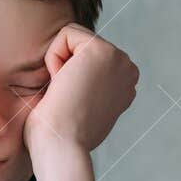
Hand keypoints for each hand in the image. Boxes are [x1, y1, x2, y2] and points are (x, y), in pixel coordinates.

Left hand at [22, 24, 138, 160]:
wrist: (61, 147)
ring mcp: (119, 59)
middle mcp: (127, 70)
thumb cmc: (58, 136)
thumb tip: (71, 79)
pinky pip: (65, 34)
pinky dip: (54, 58)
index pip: (85, 58)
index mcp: (124, 85)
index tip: (72, 105)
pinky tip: (62, 84)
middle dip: (63, 68)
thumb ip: (84, 88)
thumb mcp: (79, 108)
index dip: (67, 78)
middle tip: (67, 100)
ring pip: (72, 38)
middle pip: (79, 45)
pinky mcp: (101, 50)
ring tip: (65, 93)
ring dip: (58, 65)